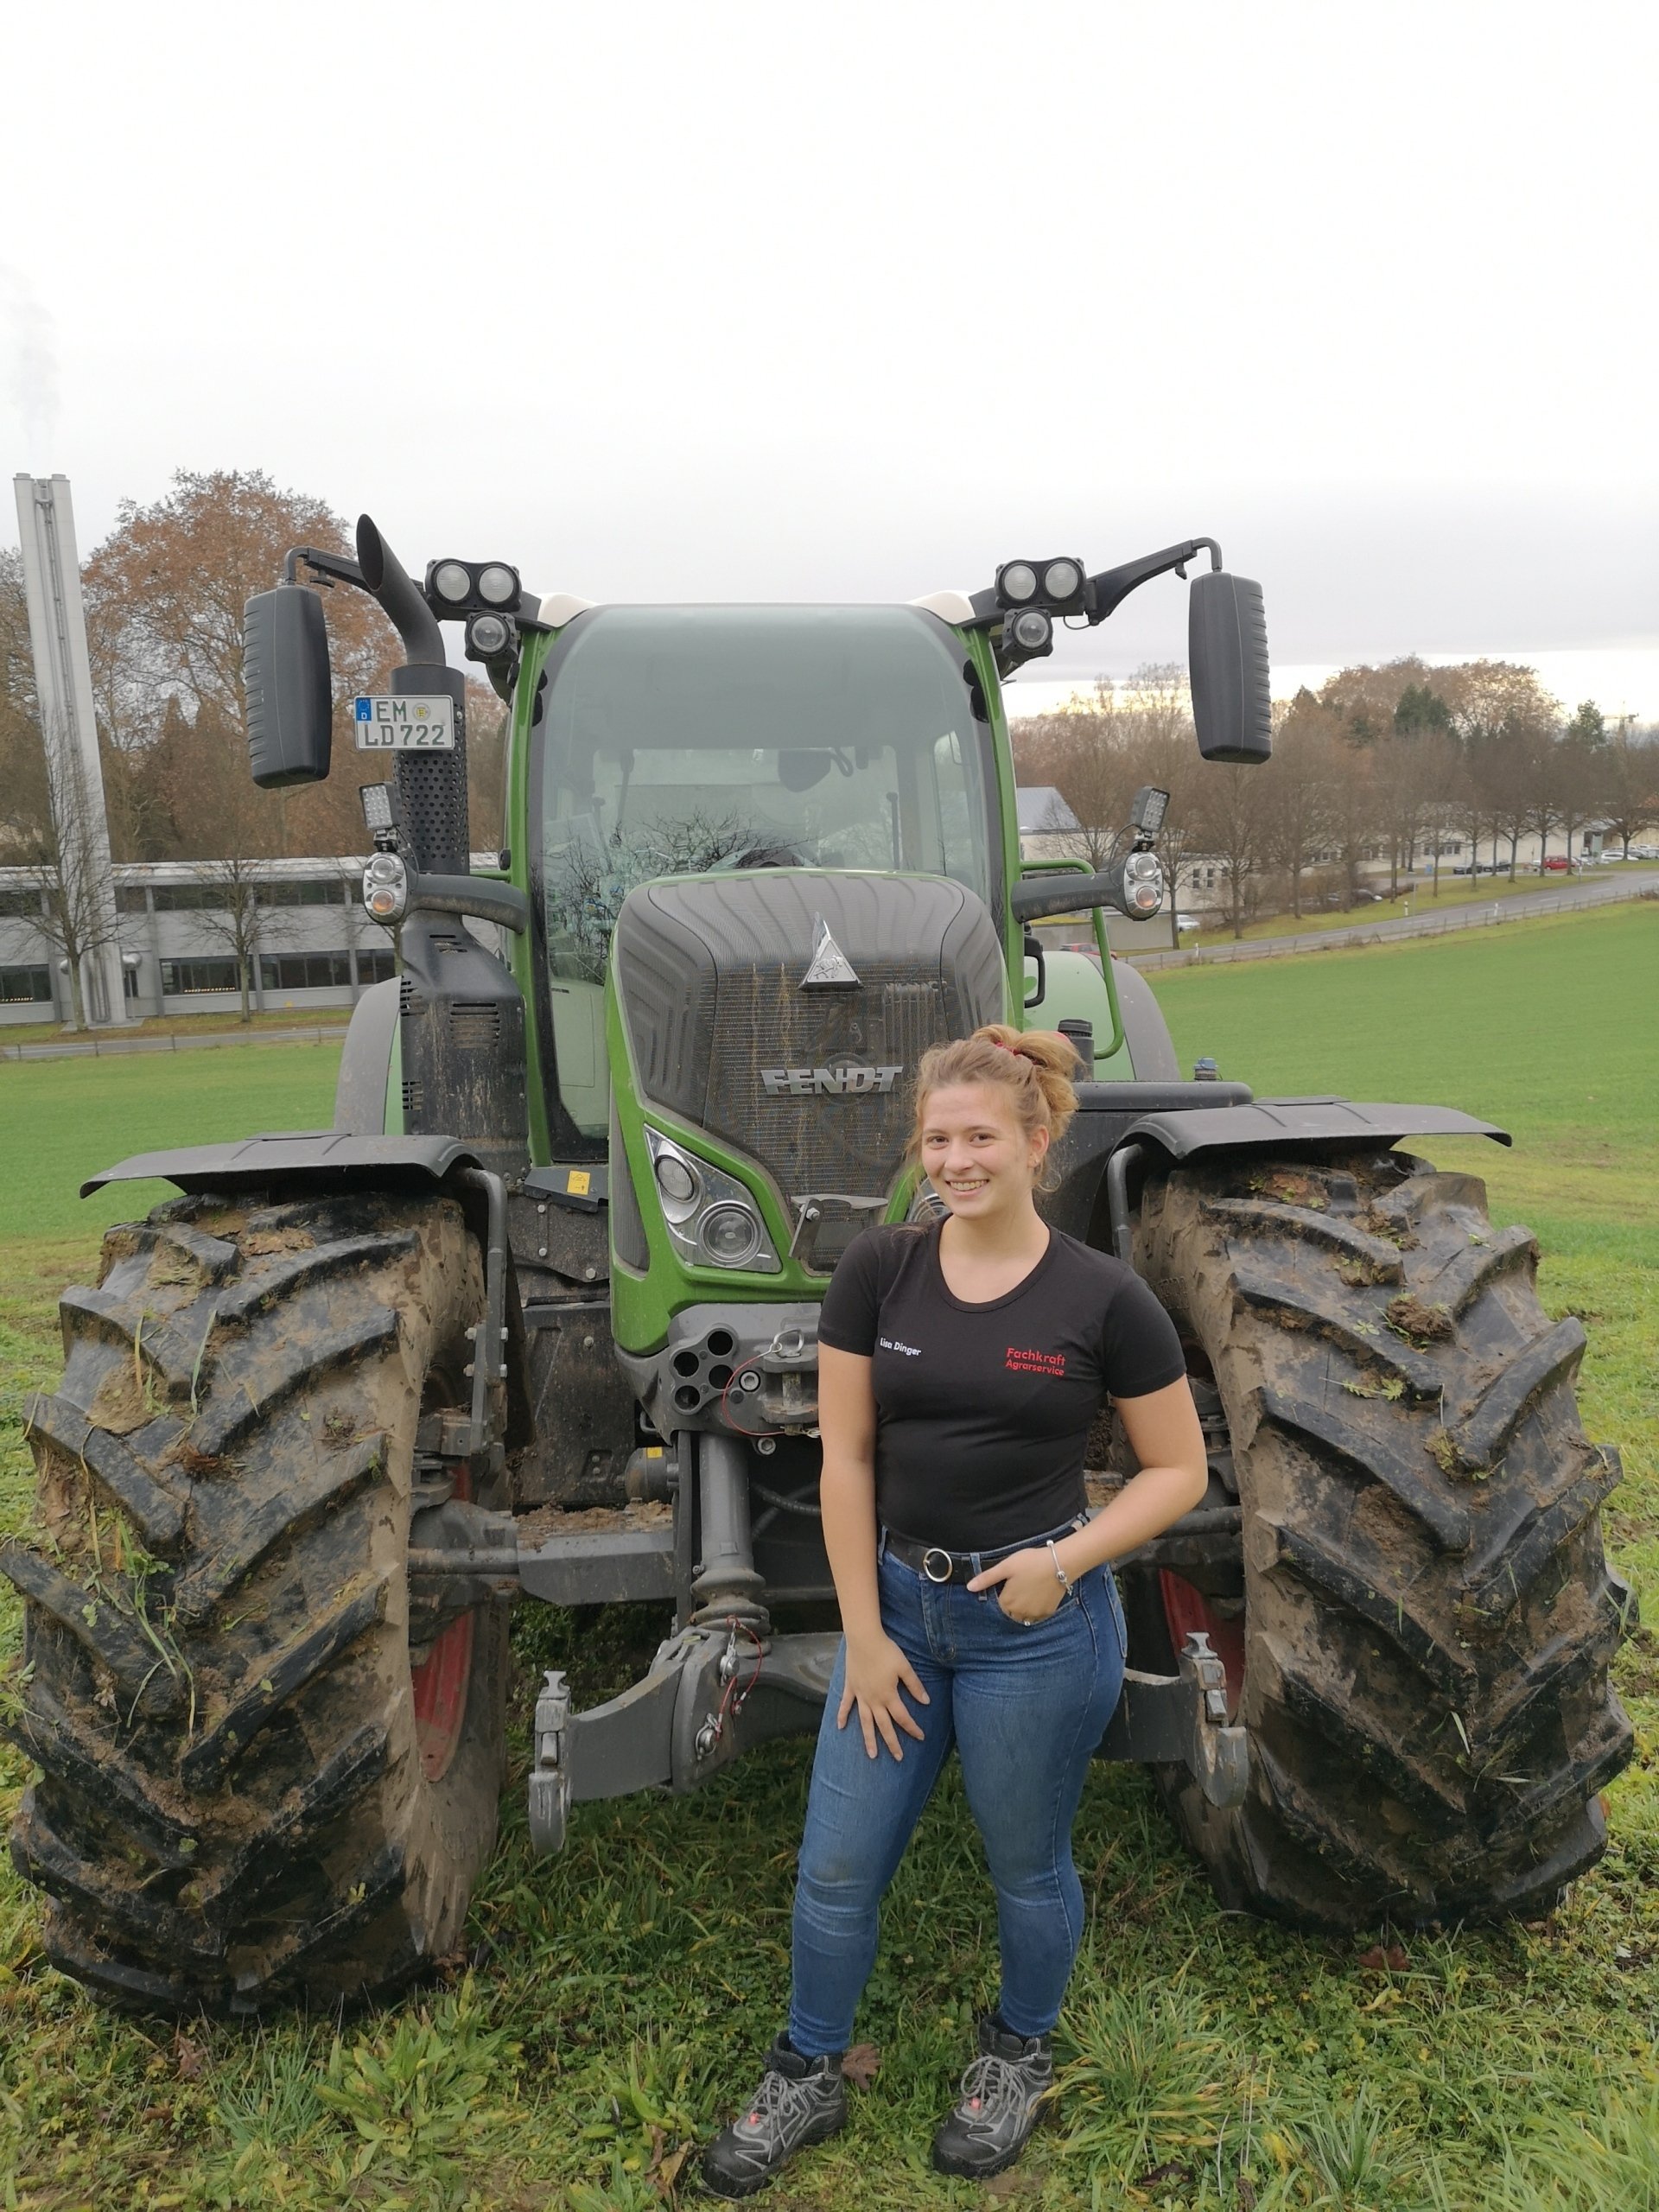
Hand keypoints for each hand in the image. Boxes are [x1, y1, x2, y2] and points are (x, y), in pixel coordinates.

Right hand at [838, 1633, 930, 1760]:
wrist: (863, 1638)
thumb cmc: (886, 1651)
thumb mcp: (905, 1667)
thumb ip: (914, 1685)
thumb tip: (926, 1701)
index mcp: (889, 1695)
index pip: (903, 1717)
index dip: (913, 1728)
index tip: (921, 1736)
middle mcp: (874, 1700)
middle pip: (884, 1726)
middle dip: (892, 1743)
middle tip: (898, 1758)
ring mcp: (860, 1695)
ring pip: (865, 1722)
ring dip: (868, 1739)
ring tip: (872, 1754)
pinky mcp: (851, 1687)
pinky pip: (846, 1705)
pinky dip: (842, 1716)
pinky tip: (840, 1727)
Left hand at [967, 1547, 1065, 1623]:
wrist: (1060, 1563)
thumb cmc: (1031, 1562)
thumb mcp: (1006, 1566)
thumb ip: (987, 1578)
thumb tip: (969, 1587)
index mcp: (1008, 1603)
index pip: (999, 1605)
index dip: (1003, 1593)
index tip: (1009, 1583)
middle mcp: (1020, 1613)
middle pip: (1010, 1612)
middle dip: (1012, 1602)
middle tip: (1021, 1584)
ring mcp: (1035, 1615)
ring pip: (1024, 1616)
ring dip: (1023, 1607)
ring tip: (1029, 1589)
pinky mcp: (1048, 1612)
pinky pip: (1037, 1615)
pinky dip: (1036, 1608)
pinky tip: (1039, 1594)